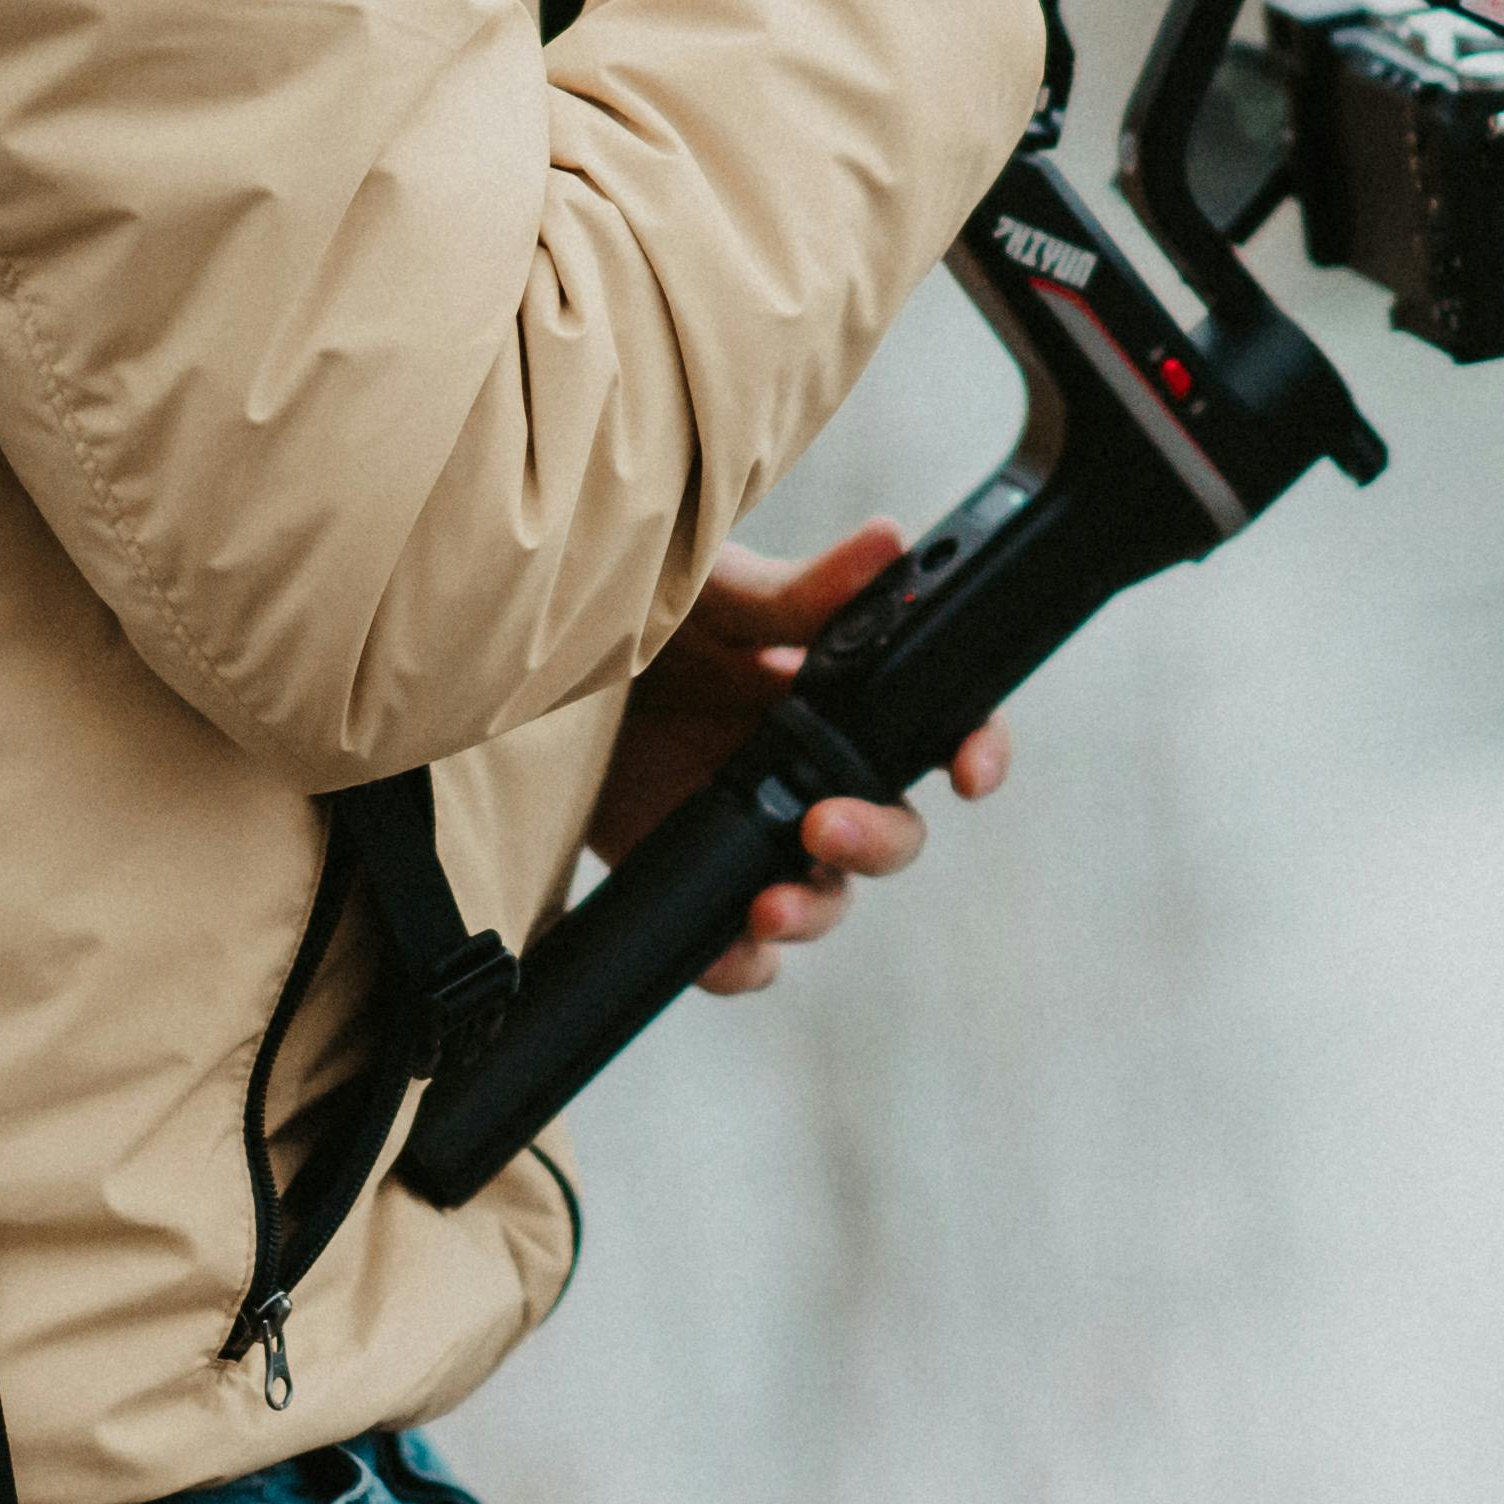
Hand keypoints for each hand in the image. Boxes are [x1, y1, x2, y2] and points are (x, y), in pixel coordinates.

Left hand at [584, 524, 1013, 995]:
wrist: (528, 672)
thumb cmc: (637, 610)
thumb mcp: (712, 596)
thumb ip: (798, 592)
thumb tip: (888, 543)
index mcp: (834, 691)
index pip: (936, 723)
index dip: (975, 747)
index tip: (968, 772)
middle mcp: (808, 765)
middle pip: (890, 830)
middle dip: (877, 841)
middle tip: (825, 827)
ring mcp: (754, 827)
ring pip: (824, 895)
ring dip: (812, 910)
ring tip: (767, 904)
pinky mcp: (694, 874)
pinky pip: (739, 944)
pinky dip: (740, 961)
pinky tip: (724, 948)